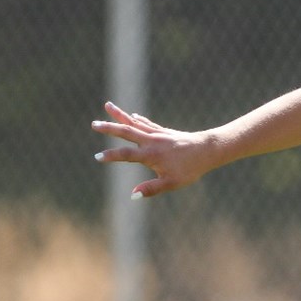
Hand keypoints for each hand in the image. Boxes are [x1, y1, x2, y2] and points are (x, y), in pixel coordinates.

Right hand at [91, 102, 218, 197]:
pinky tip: (132, 116)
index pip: (126, 154)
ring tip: (107, 105)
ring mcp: (157, 134)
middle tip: (93, 124)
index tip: (98, 157)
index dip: (111, 156)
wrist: (207, 150)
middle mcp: (151, 141)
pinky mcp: (164, 132)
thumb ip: (151, 189)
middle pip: (126, 131)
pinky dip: (138, 120)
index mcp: (151, 155)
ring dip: (120, 115)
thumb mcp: (171, 183)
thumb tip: (132, 195)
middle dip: (109, 127)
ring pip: (135, 123)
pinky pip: (147, 124)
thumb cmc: (190, 168)